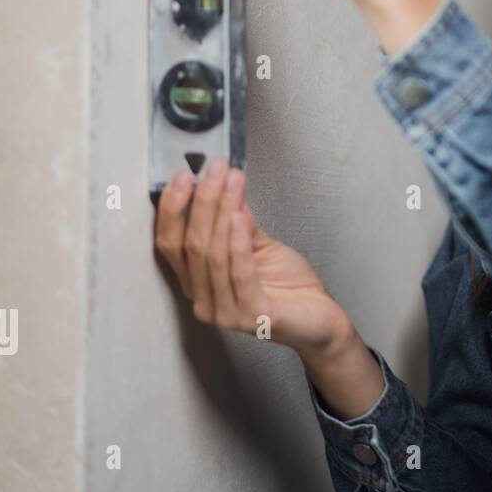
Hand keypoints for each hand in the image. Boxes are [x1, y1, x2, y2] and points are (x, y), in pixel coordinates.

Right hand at [154, 160, 353, 356]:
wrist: (320, 320)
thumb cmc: (289, 288)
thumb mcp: (260, 245)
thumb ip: (240, 223)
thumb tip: (225, 189)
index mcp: (198, 283)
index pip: (172, 243)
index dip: (173, 209)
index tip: (183, 176)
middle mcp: (204, 300)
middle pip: (191, 244)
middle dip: (202, 201)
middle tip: (216, 170)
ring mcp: (225, 312)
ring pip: (213, 255)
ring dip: (221, 212)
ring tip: (231, 183)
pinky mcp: (251, 317)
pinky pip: (239, 273)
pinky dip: (238, 242)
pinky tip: (238, 216)